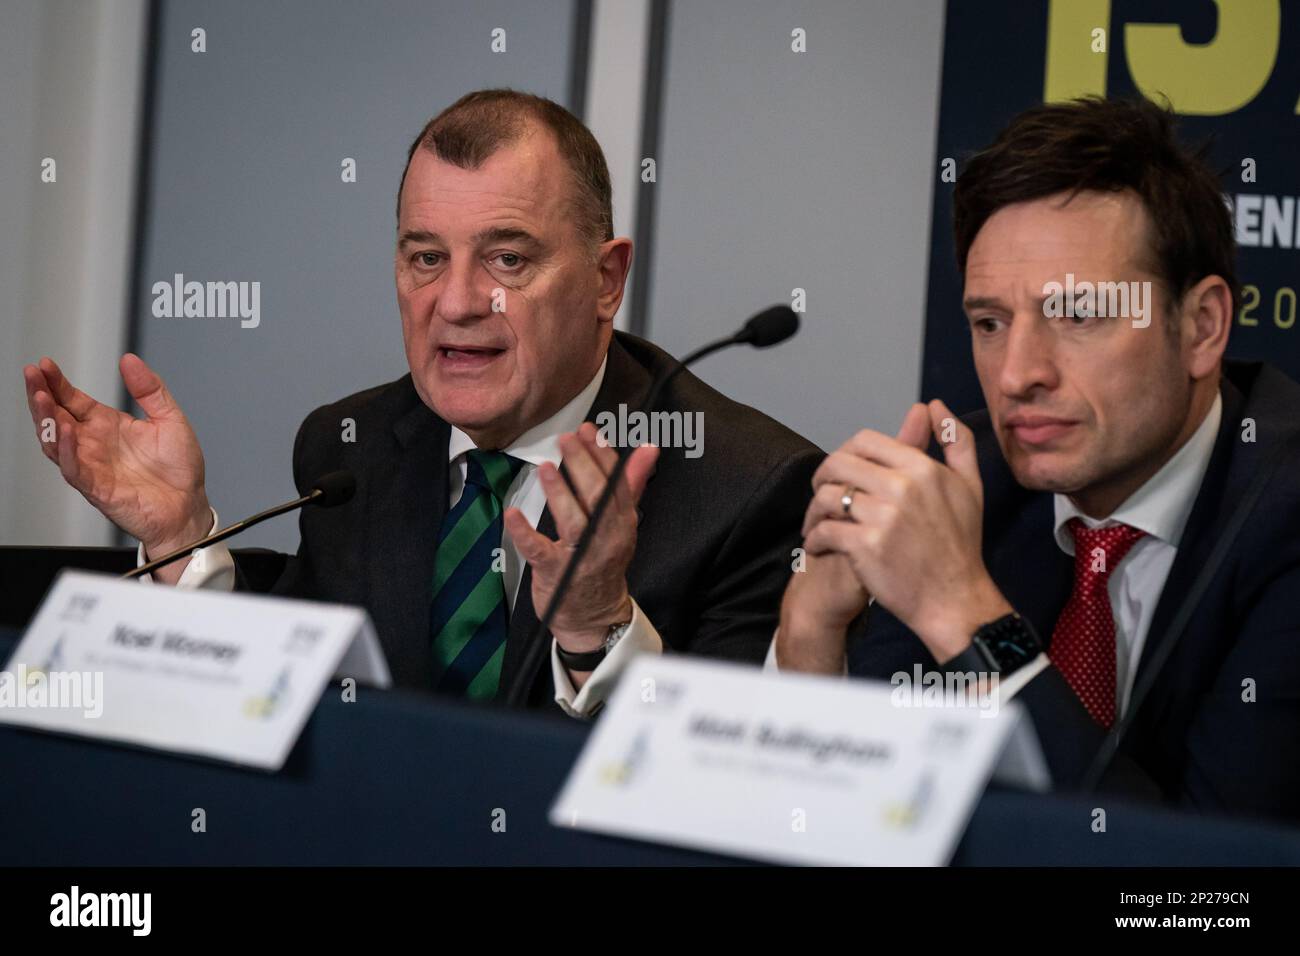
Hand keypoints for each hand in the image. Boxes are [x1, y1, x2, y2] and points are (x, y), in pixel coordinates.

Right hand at [23, 354, 211, 567]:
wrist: (189, 505)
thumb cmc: (179, 469)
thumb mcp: (170, 419)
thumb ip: (150, 390)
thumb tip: (130, 360)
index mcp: (107, 426)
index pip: (72, 400)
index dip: (57, 383)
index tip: (46, 364)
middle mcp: (93, 445)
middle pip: (56, 417)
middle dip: (41, 395)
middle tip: (33, 374)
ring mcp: (92, 466)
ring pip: (56, 442)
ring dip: (46, 420)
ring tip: (41, 398)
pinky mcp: (97, 488)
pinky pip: (74, 469)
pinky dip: (67, 451)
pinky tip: (66, 432)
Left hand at [504, 422, 658, 655]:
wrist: (594, 616)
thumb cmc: (602, 561)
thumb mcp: (621, 523)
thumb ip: (631, 484)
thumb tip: (649, 448)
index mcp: (623, 524)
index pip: (618, 485)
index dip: (604, 457)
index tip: (590, 431)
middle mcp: (607, 539)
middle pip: (598, 499)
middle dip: (583, 466)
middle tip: (566, 438)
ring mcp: (582, 557)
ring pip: (575, 522)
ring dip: (560, 493)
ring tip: (545, 467)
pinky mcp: (556, 573)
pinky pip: (540, 551)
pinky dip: (525, 532)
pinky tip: (512, 513)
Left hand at [802, 399, 1009, 661]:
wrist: (955, 600)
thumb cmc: (960, 544)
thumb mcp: (969, 486)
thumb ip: (955, 442)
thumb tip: (934, 406)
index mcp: (922, 467)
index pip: (864, 441)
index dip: (845, 453)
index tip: (842, 473)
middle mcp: (902, 486)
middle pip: (837, 463)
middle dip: (822, 479)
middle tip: (821, 497)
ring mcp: (882, 516)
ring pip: (826, 497)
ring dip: (813, 512)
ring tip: (816, 525)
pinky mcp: (865, 546)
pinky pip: (824, 531)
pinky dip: (814, 540)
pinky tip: (818, 548)